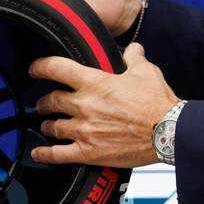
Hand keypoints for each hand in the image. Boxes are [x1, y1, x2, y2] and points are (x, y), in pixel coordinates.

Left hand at [30, 44, 179, 168]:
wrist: (168, 132)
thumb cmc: (157, 103)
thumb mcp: (146, 72)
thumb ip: (134, 58)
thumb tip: (134, 49)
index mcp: (94, 82)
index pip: (56, 68)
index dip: (40, 66)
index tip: (35, 68)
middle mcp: (85, 105)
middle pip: (51, 100)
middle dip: (45, 101)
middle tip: (45, 102)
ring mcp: (85, 130)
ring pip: (53, 126)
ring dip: (48, 124)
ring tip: (48, 124)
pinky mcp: (89, 152)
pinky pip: (59, 154)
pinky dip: (45, 153)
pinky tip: (38, 152)